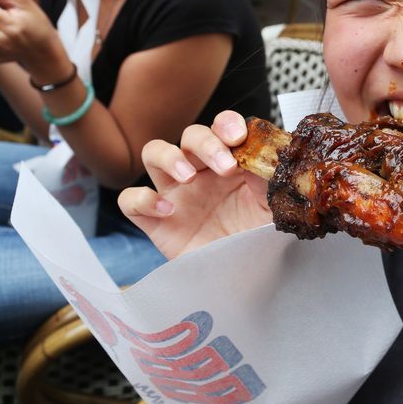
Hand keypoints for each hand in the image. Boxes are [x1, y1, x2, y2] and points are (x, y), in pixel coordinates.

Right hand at [119, 111, 271, 258]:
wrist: (247, 279)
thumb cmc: (258, 238)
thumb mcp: (272, 205)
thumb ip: (268, 176)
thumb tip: (267, 152)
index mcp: (230, 161)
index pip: (221, 126)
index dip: (226, 124)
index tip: (238, 137)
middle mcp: (201, 172)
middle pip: (190, 135)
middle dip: (206, 144)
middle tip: (225, 167)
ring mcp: (175, 194)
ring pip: (153, 152)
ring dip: (169, 157)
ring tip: (188, 177)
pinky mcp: (155, 222)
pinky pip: (130, 200)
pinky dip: (142, 199)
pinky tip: (168, 211)